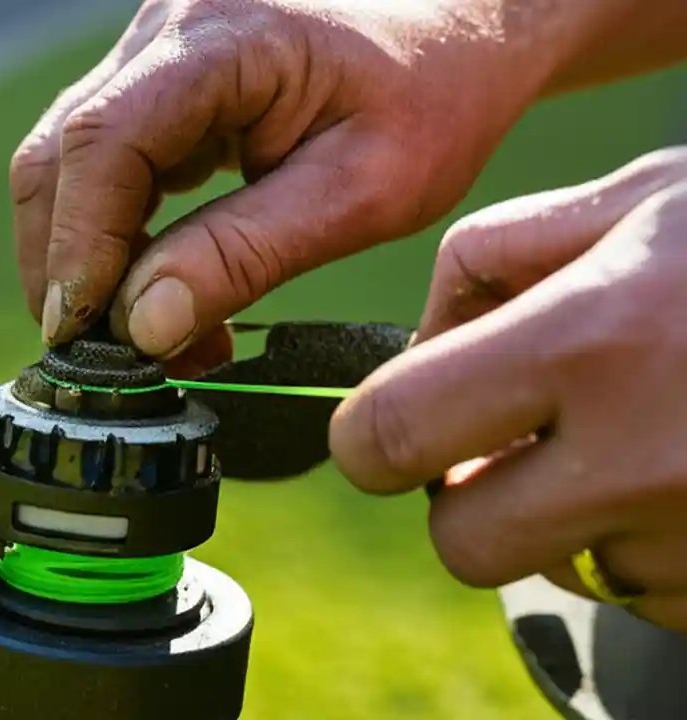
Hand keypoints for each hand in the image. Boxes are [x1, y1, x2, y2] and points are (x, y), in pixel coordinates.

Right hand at [13, 0, 603, 368]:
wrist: (463, 17)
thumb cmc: (435, 90)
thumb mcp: (364, 189)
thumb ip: (246, 254)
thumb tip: (142, 325)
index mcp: (222, 38)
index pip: (105, 141)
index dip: (81, 246)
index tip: (89, 334)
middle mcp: (166, 27)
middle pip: (60, 152)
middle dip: (64, 264)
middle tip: (107, 355)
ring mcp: (154, 47)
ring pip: (66, 159)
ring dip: (82, 254)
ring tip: (142, 332)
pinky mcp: (157, 77)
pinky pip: (101, 157)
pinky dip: (110, 230)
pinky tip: (156, 283)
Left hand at [330, 147, 686, 628]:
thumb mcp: (639, 197)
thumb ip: (497, 257)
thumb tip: (415, 346)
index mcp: (593, 341)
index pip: (391, 434)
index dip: (370, 437)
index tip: (386, 431)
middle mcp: (647, 457)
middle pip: (459, 542)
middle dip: (464, 498)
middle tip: (512, 445)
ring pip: (562, 569)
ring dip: (578, 516)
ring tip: (655, 430)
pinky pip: (653, 594)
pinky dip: (657, 544)